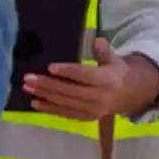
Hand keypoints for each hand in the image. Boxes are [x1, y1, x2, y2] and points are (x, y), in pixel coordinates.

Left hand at [22, 39, 158, 120]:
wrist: (131, 96)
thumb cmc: (117, 72)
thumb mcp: (115, 59)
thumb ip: (104, 51)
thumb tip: (97, 41)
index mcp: (106, 80)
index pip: (84, 75)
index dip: (67, 71)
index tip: (50, 67)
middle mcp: (98, 97)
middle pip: (70, 90)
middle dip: (47, 85)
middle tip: (28, 78)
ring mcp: (92, 110)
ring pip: (65, 103)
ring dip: (45, 96)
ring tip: (27, 88)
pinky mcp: (86, 117)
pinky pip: (66, 113)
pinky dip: (50, 109)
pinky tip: (35, 103)